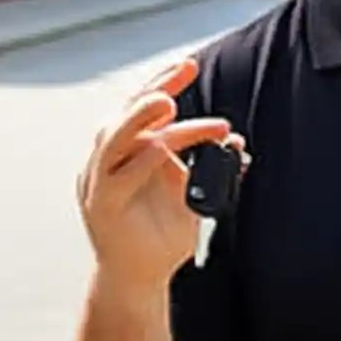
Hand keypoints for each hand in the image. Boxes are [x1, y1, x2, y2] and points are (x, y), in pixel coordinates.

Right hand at [76, 58, 241, 293]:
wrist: (142, 276)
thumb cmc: (164, 232)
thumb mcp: (196, 193)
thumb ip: (214, 167)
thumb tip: (238, 144)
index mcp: (132, 149)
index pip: (143, 106)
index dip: (164, 82)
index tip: (189, 65)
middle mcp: (112, 159)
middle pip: (126, 113)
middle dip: (154, 89)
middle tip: (184, 72)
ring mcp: (102, 182)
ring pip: (113, 139)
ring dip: (139, 117)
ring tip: (167, 102)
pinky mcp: (102, 207)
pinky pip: (115, 179)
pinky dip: (139, 162)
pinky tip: (160, 150)